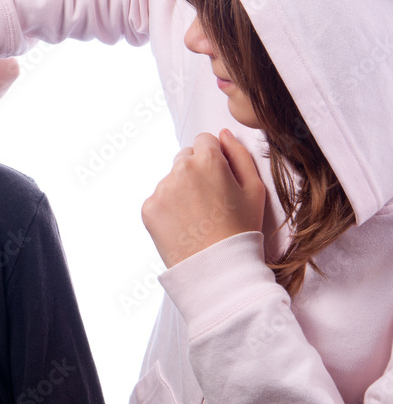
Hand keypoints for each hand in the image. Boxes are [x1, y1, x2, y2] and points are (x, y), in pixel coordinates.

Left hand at [141, 129, 265, 267]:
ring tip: (199, 218)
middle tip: (211, 201)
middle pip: (185, 158)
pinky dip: (168, 209)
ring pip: (171, 180)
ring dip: (181, 190)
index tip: (220, 178)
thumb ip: (239, 154)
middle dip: (196, 172)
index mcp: (207, 160)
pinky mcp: (148, 208)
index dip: (215, 158)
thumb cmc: (242, 229)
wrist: (218, 268)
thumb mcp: (255, 189)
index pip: (204, 141)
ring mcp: (161, 189)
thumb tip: (223, 134)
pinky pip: (158, 199)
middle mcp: (180, 169)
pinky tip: (184, 226)